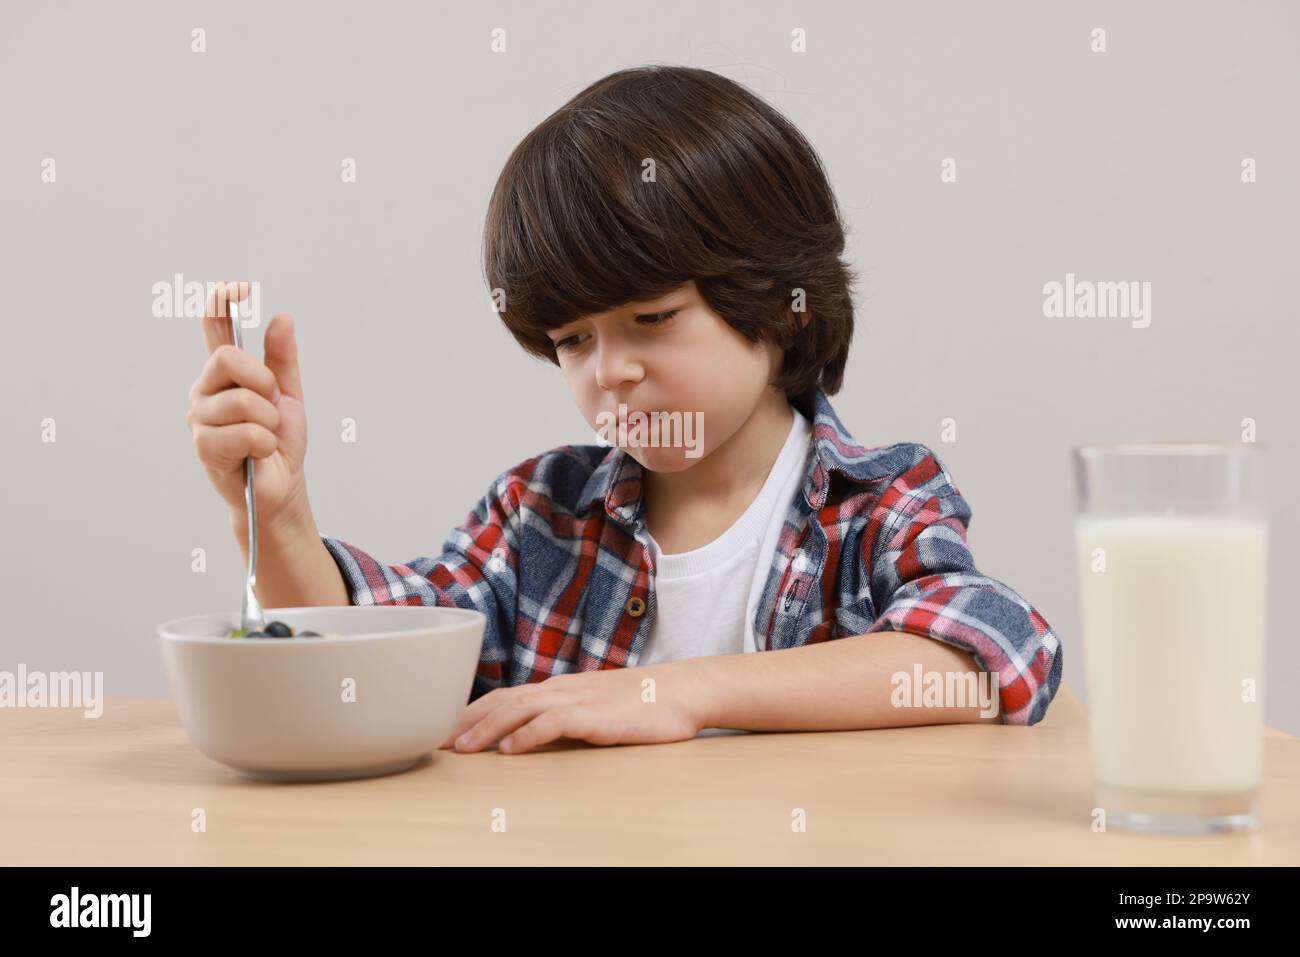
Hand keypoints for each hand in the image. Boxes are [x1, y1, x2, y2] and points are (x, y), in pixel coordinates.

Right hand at [186, 281, 312, 533]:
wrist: (281, 486)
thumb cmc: (280, 442)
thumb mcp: (289, 395)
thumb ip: (283, 359)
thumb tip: (282, 318)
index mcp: (225, 374)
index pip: (216, 330)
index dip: (221, 304)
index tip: (236, 286)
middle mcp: (205, 390)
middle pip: (229, 359)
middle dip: (264, 382)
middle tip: (272, 406)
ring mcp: (200, 418)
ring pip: (243, 401)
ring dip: (269, 422)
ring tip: (266, 437)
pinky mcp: (205, 446)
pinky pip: (247, 433)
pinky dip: (264, 444)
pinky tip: (257, 454)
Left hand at [438, 665, 710, 754]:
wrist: (685, 691)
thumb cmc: (642, 702)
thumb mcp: (595, 707)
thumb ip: (565, 716)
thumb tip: (532, 735)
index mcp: (560, 688)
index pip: (505, 696)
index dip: (472, 713)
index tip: (445, 732)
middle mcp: (563, 689)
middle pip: (503, 700)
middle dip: (467, 721)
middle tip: (438, 742)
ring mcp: (579, 699)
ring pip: (521, 709)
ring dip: (488, 729)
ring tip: (464, 748)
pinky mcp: (597, 716)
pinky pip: (555, 722)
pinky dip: (528, 734)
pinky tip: (511, 748)